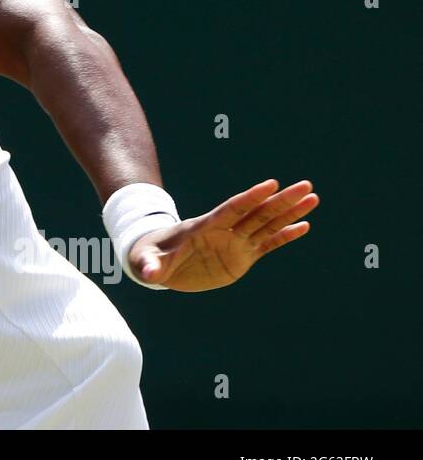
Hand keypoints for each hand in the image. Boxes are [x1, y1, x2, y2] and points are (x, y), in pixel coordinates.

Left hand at [127, 179, 318, 291]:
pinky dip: (285, 236)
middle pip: (257, 213)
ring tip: (313, 199)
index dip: (250, 198)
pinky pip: (267, 244)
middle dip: (281, 201)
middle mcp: (224, 232)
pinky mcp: (241, 257)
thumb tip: (149, 275)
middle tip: (306, 186)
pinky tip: (304, 226)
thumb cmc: (148, 256)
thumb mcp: (145, 261)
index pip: (231, 210)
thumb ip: (149, 266)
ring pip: (267, 225)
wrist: (157, 262)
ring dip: (290, 213)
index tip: (271, 184)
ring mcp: (235, 243)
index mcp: (203, 228)